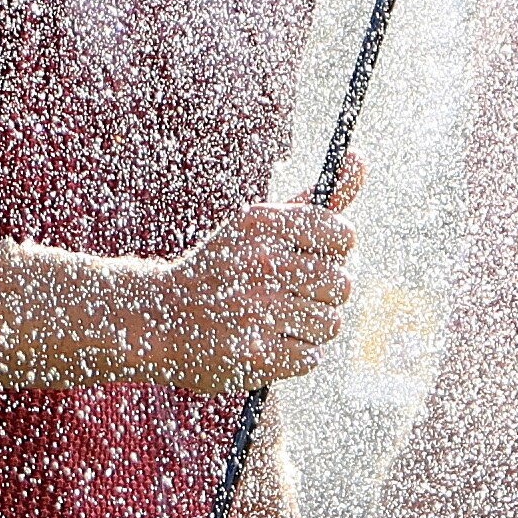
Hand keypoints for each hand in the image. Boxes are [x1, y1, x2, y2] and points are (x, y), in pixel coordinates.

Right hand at [131, 164, 359, 394]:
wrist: (158, 317)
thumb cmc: (221, 268)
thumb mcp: (259, 225)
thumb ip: (314, 200)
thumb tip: (359, 161)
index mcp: (262, 225)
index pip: (341, 234)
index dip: (337, 250)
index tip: (317, 256)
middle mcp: (260, 264)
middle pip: (341, 284)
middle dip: (323, 293)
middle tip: (292, 292)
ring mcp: (256, 312)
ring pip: (328, 323)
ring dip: (308, 326)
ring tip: (276, 319)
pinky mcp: (255, 355)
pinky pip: (310, 356)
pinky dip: (293, 354)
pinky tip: (266, 341)